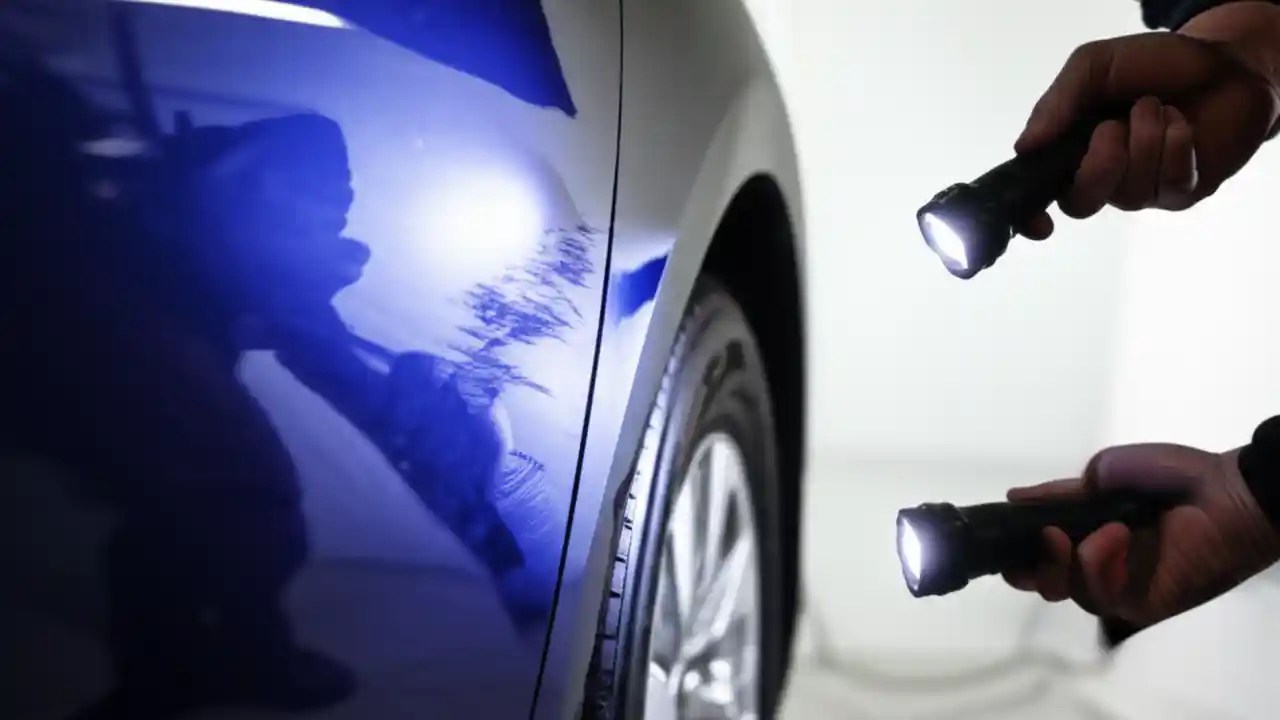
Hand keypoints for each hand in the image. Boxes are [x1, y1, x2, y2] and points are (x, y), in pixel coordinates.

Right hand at [1003, 444, 1279, 629]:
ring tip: (1104, 527)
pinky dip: (1099, 565)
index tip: (999, 532)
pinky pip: (1101, 597)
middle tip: (1043, 536)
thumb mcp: (1106, 471)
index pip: (1036, 552)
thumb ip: (1062, 491)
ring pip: (1065, 592)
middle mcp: (1094, 564)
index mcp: (1084, 533)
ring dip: (1072, 558)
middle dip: (1027, 565)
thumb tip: (1017, 497)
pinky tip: (1117, 536)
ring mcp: (1116, 587)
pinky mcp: (1140, 605)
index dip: (1014, 548)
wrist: (1226, 493)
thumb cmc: (1173, 477)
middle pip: (1041, 583)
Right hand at [1015, 7, 1279, 239]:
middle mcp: (1100, 178)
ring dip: (1145, 138)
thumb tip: (1025, 147)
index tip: (1040, 222)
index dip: (1031, 218)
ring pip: (1128, 191)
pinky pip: (1168, 184)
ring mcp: (1141, 190)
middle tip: (1112, 125)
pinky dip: (1175, 144)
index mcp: (1067, 151)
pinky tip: (1180, 123)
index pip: (1037, 197)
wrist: (1222, 60)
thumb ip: (1056, 103)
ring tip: (1157, 106)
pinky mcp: (1180, 193)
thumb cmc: (1152, 65)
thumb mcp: (1094, 66)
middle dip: (1097, 164)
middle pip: (1080, 204)